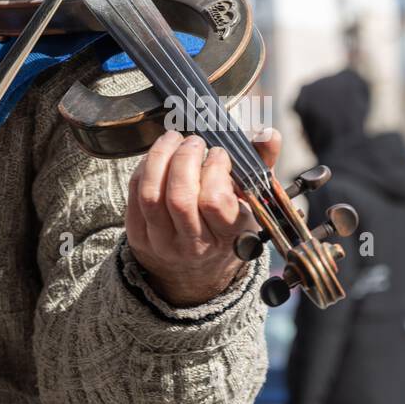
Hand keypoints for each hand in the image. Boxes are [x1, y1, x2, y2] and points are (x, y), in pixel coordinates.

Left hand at [126, 127, 280, 307]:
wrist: (196, 270)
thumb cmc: (226, 225)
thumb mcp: (250, 202)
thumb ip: (261, 164)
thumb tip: (269, 134)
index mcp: (226, 237)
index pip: (214, 202)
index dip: (215, 169)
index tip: (220, 155)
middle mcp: (193, 245)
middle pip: (180, 197)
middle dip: (185, 159)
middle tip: (195, 142)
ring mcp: (162, 242)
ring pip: (152, 195)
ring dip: (160, 157)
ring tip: (174, 139)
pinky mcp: (138, 235)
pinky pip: (135, 194)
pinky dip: (145, 167)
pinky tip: (159, 156)